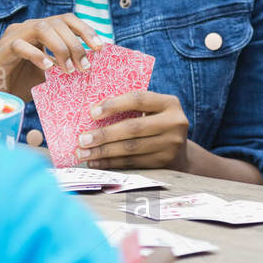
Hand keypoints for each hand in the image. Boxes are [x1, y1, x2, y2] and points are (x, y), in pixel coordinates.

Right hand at [0, 14, 103, 99]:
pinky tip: (48, 69)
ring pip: (41, 28)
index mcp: (41, 30)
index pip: (67, 19)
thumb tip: (92, 65)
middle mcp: (28, 27)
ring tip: (69, 69)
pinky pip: (21, 45)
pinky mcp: (2, 49)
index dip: (85, 30)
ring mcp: (14, 35)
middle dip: (76, 43)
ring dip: (60, 48)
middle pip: (57, 22)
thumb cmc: (21, 83)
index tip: (100, 48)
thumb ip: (65, 64)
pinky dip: (37, 55)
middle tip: (85, 66)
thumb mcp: (50, 73)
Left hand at [77, 90, 191, 169]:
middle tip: (82, 139)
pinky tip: (97, 162)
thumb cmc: (155, 124)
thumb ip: (131, 108)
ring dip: (104, 152)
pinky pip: (132, 163)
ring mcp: (171, 145)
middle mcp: (174, 123)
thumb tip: (92, 113)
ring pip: (131, 148)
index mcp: (169, 103)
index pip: (139, 99)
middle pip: (133, 128)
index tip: (92, 113)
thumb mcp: (153, 110)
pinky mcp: (164, 163)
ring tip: (84, 153)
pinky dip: (111, 163)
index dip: (114, 105)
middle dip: (104, 134)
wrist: (180, 151)